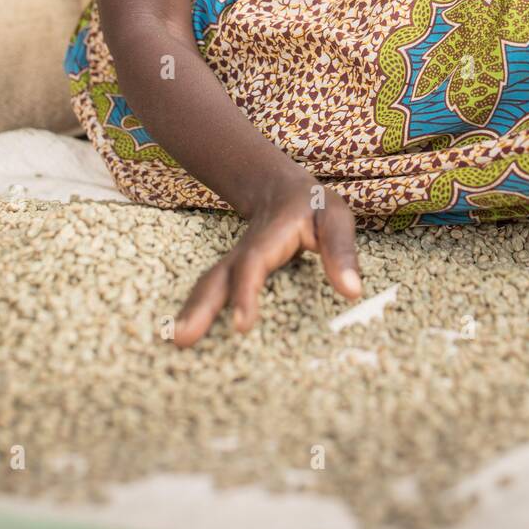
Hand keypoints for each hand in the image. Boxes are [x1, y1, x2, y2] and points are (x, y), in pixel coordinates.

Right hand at [172, 182, 361, 346]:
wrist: (282, 187)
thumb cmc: (313, 206)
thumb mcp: (335, 217)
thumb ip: (341, 251)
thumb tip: (352, 292)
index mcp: (270, 237)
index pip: (253, 264)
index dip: (245, 292)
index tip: (241, 325)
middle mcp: (246, 252)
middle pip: (217, 277)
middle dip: (199, 307)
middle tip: (181, 339)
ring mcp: (236, 262)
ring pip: (210, 285)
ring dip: (192, 312)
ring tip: (176, 342)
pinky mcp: (235, 274)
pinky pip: (215, 292)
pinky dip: (198, 311)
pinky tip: (188, 334)